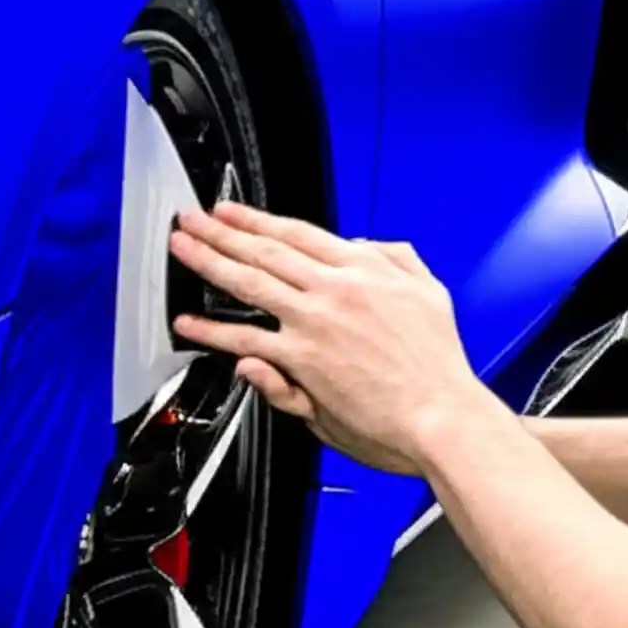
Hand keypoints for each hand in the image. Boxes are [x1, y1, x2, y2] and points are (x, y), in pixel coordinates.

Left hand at [169, 203, 506, 475]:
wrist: (445, 416)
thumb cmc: (439, 367)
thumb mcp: (430, 294)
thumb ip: (398, 260)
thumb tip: (363, 245)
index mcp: (365, 269)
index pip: (298, 234)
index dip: (257, 220)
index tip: (230, 211)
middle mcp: (335, 289)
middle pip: (265, 251)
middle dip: (221, 232)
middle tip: (191, 220)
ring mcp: (315, 324)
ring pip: (249, 284)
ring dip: (208, 263)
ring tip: (182, 251)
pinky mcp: (302, 361)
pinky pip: (247, 340)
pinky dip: (213, 331)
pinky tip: (189, 324)